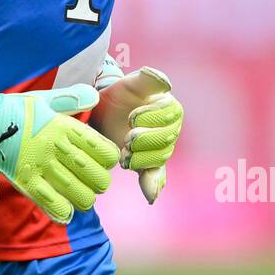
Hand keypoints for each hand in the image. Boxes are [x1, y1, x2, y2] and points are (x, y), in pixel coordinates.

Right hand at [0, 84, 119, 223]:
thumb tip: (95, 96)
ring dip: (84, 198)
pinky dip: (63, 211)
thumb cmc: (16, 109)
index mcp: (66, 127)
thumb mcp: (46, 100)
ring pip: (79, 194)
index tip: (101, 159)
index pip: (104, 151)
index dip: (108, 159)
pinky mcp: (25, 181)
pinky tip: (66, 211)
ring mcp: (42, 166)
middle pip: (97, 177)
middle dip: (99, 182)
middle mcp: (57, 147)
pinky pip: (52, 203)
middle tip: (92, 180)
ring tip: (80, 195)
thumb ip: (72, 99)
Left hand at [91, 60, 183, 203]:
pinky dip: (153, 185)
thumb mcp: (130, 83)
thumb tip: (165, 82)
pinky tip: (150, 194)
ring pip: (159, 157)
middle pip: (166, 138)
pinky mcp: (149, 163)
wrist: (103, 113)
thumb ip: (147, 79)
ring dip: (141, 157)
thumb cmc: (119, 95)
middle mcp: (170, 128)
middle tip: (126, 138)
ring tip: (124, 154)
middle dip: (144, 139)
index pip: (170, 115)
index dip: (151, 117)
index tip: (131, 117)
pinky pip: (156, 176)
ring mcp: (161, 147)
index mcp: (169, 107)